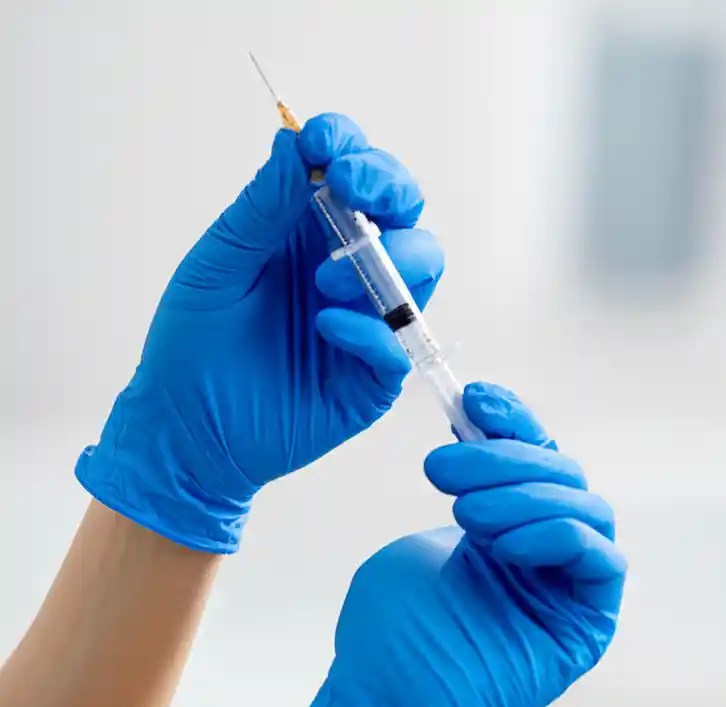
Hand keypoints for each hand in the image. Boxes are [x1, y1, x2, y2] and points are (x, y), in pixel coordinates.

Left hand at [76, 114, 443, 551]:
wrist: (186, 430)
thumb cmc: (194, 344)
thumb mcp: (218, 265)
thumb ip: (261, 207)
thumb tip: (294, 143)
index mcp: (309, 231)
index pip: (352, 171)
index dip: (349, 146)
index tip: (325, 141)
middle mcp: (350, 266)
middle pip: (405, 209)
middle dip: (389, 186)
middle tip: (352, 185)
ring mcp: (371, 317)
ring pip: (423, 267)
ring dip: (386, 258)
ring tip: (326, 280)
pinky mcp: (376, 374)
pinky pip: (399, 342)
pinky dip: (370, 329)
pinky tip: (325, 327)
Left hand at [305, 383, 626, 706]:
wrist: (384, 699)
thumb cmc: (395, 635)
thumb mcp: (423, 540)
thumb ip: (465, 487)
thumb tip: (478, 425)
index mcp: (515, 527)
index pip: (537, 456)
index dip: (514, 422)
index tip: (474, 399)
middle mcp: (549, 552)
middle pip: (565, 475)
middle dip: (506, 460)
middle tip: (445, 469)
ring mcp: (572, 587)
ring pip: (587, 508)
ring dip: (527, 496)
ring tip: (467, 516)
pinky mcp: (590, 622)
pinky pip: (600, 557)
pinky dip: (557, 535)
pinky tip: (507, 546)